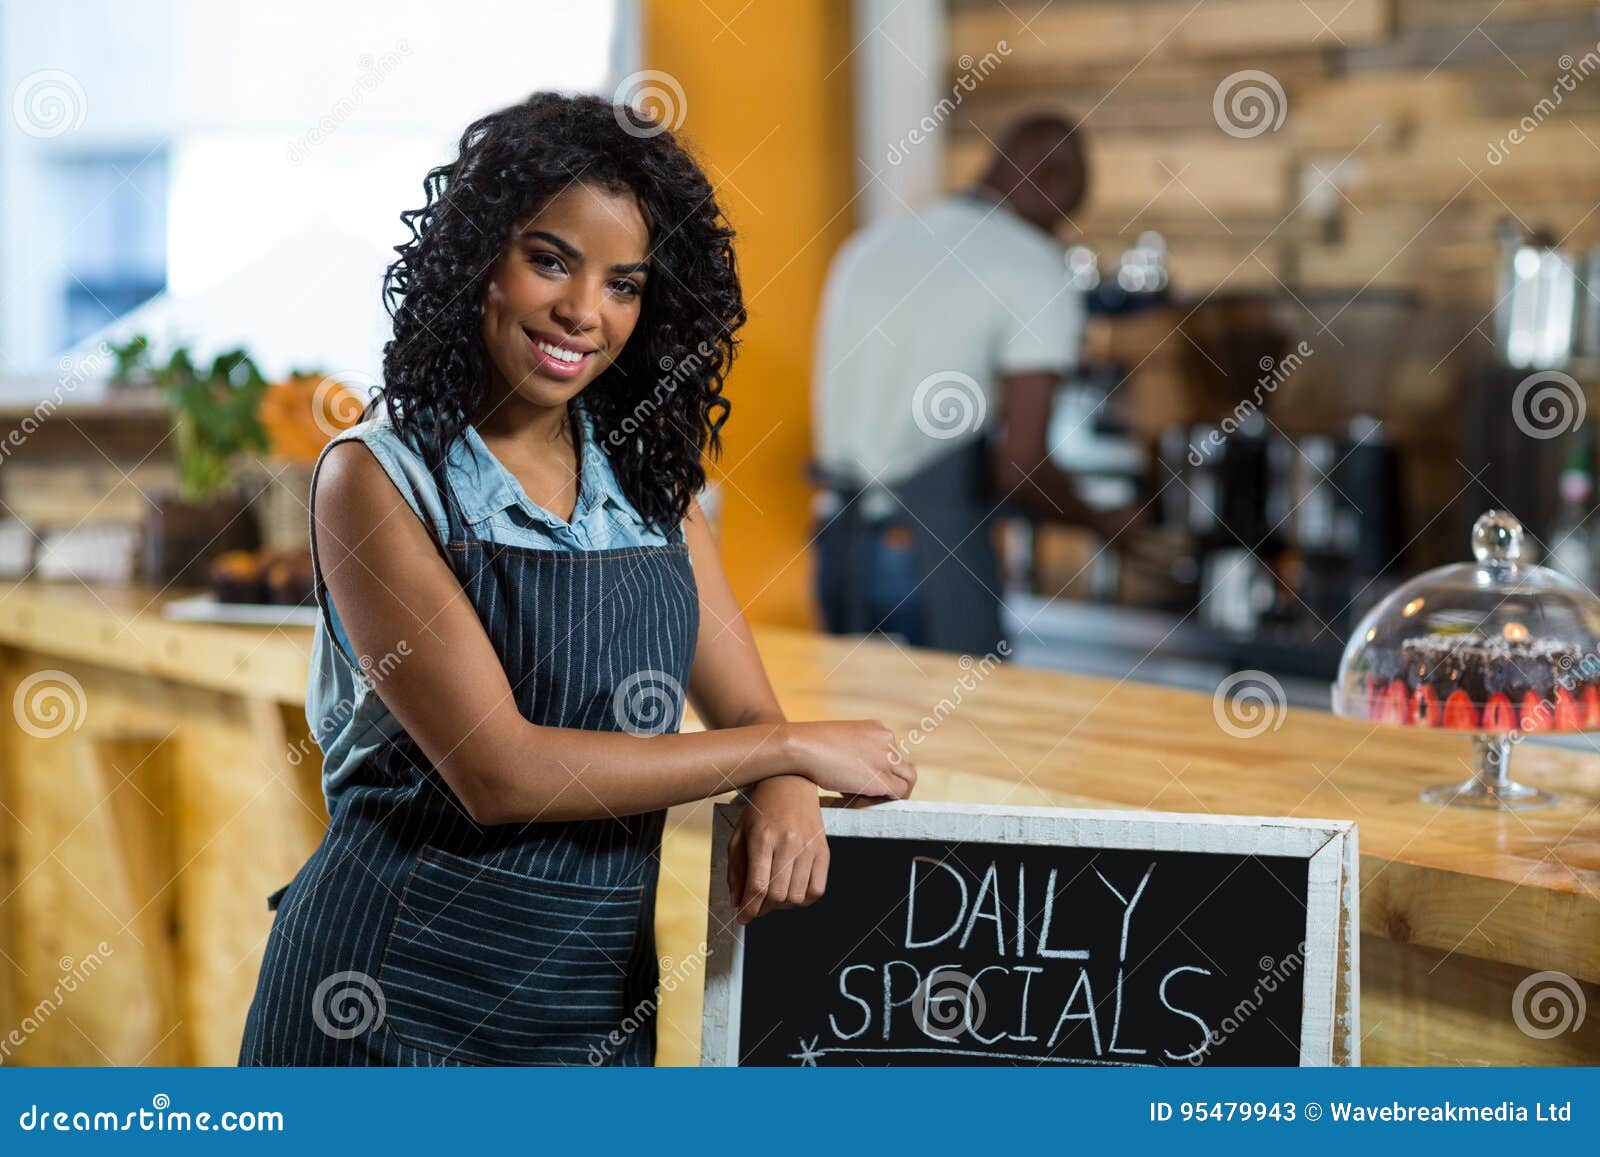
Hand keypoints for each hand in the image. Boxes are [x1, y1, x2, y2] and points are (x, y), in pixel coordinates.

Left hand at [728, 775, 828, 924]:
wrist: (791, 782)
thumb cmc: (761, 809)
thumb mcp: (739, 834)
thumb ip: (736, 869)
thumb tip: (737, 902)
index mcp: (763, 837)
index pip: (758, 886)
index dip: (749, 909)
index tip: (743, 918)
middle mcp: (788, 843)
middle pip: (777, 895)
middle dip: (762, 909)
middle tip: (755, 907)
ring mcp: (809, 847)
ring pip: (796, 897)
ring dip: (781, 906)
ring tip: (773, 897)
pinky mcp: (824, 851)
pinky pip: (817, 890)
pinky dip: (804, 900)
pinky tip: (792, 892)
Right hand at [784, 720, 915, 799]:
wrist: (801, 745)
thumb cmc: (809, 744)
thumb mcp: (839, 739)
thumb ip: (854, 750)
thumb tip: (853, 771)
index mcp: (877, 728)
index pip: (891, 752)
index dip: (880, 769)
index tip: (863, 780)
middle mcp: (887, 739)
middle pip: (901, 765)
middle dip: (890, 780)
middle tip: (872, 794)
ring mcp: (886, 757)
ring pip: (907, 778)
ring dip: (893, 791)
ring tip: (871, 801)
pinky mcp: (881, 777)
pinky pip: (898, 793)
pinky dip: (888, 801)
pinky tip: (867, 804)